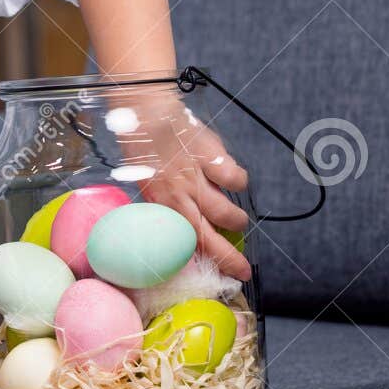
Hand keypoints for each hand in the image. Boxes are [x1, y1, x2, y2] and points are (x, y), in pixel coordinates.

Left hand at [113, 94, 252, 280]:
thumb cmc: (144, 148)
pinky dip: (238, 181)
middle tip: (244, 268)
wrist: (147, 112)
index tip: (225, 275)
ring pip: (228, 212)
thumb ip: (166, 205)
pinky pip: (236, 178)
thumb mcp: (146, 184)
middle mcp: (180, 195)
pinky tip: (230, 178)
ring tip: (235, 219)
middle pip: (212, 236)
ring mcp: (197, 177)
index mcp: (162, 204)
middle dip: (232, 258)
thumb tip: (183, 225)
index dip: (209, 263)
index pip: (188, 244)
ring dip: (235, 220)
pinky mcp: (212, 157)